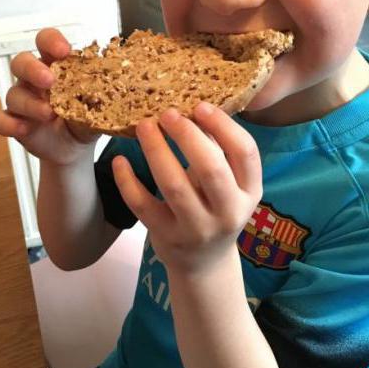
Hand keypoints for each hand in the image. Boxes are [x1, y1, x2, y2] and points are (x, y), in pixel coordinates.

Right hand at [0, 28, 98, 164]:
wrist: (74, 147)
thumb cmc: (85, 118)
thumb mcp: (98, 107)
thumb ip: (104, 97)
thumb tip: (124, 90)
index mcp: (55, 65)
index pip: (45, 41)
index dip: (51, 41)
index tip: (64, 51)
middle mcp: (34, 79)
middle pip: (21, 62)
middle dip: (33, 69)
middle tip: (49, 80)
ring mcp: (22, 101)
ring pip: (13, 93)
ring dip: (30, 103)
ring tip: (48, 114)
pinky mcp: (13, 122)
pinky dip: (8, 124)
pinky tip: (23, 129)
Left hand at [112, 102, 261, 274]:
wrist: (203, 263)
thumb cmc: (214, 209)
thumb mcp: (228, 184)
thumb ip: (217, 150)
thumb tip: (192, 104)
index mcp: (249, 191)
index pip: (245, 153)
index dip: (224, 126)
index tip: (200, 105)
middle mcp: (228, 212)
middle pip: (211, 168)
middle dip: (187, 136)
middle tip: (167, 112)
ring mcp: (197, 228)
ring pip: (174, 185)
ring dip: (157, 151)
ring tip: (144, 126)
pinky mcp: (166, 237)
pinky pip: (143, 205)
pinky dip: (127, 181)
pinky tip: (119, 160)